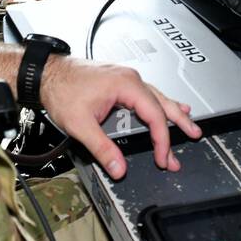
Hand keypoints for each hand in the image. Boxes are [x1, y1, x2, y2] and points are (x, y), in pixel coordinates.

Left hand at [38, 55, 202, 178]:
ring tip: (187, 121)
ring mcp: (125, 77)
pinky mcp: (118, 80)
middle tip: (194, 134)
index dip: (161, 140)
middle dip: (179, 121)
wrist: (46, 72)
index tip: (162, 157)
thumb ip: (103, 149)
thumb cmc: (61, 89)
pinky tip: (163, 105)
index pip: (153, 116)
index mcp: (126, 85)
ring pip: (155, 97)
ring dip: (170, 112)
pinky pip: (145, 93)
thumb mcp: (80, 125)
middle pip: (162, 103)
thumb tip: (119, 168)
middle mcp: (129, 78)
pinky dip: (156, 104)